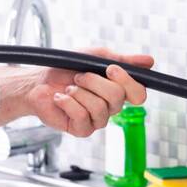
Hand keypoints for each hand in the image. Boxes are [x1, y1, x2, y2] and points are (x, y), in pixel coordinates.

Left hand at [25, 47, 153, 137]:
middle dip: (94, 81)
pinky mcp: (82, 129)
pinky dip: (68, 103)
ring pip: (99, 107)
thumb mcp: (95, 57)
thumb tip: (149, 61)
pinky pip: (82, 116)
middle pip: (118, 97)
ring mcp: (97, 120)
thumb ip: (123, 60)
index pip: (139, 94)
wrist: (37, 82)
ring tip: (68, 89)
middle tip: (78, 76)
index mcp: (118, 90)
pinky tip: (60, 99)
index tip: (110, 68)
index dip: (128, 82)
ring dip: (79, 92)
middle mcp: (111, 107)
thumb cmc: (66, 68)